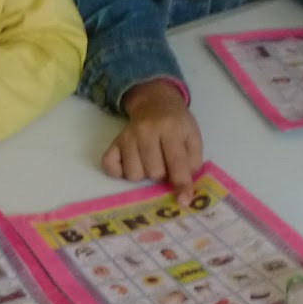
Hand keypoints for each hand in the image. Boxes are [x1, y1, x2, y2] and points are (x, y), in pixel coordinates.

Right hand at [103, 80, 203, 202]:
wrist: (155, 102)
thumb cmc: (177, 124)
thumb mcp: (192, 137)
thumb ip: (192, 162)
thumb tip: (184, 190)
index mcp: (171, 128)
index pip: (177, 163)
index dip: (182, 184)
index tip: (184, 201)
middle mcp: (146, 131)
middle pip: (153, 172)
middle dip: (162, 174)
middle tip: (164, 162)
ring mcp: (127, 137)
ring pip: (133, 174)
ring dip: (143, 173)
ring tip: (149, 161)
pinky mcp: (114, 142)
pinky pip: (110, 167)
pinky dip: (119, 172)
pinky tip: (130, 163)